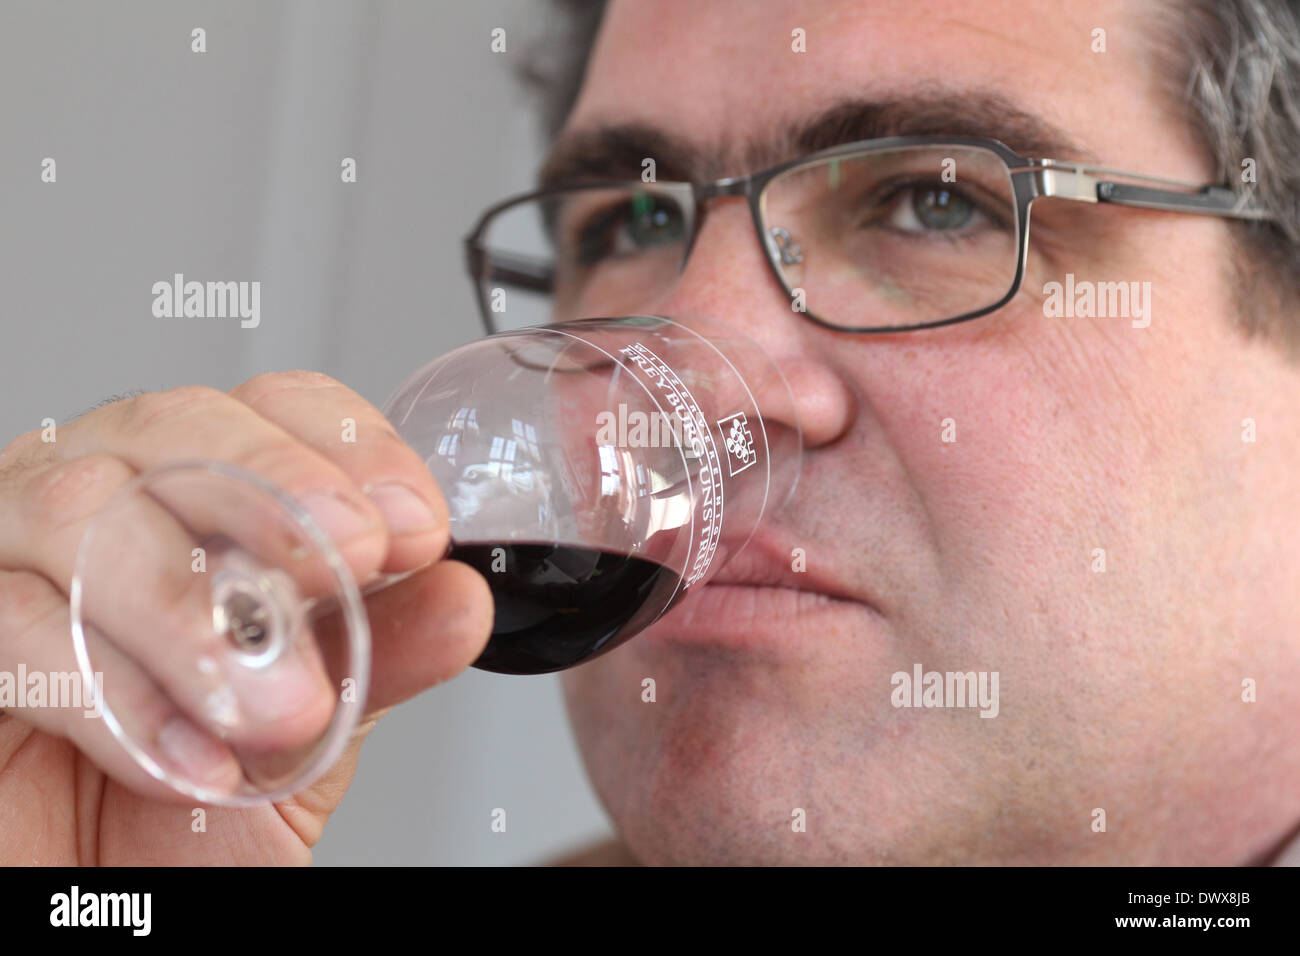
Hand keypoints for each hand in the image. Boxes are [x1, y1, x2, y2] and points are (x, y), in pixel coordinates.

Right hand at [0, 371, 491, 863]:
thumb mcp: (310, 725)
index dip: (346, 450)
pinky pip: (11, 626)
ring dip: (192, 613)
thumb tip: (460, 599)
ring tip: (274, 706)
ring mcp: (13, 554)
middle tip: (347, 562)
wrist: (94, 894)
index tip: (413, 527)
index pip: (272, 410)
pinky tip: (187, 760)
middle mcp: (103, 499)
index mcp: (196, 496)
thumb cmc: (185, 805)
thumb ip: (379, 654)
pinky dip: (112, 697)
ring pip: (82, 514)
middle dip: (272, 491)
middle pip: (173, 426)